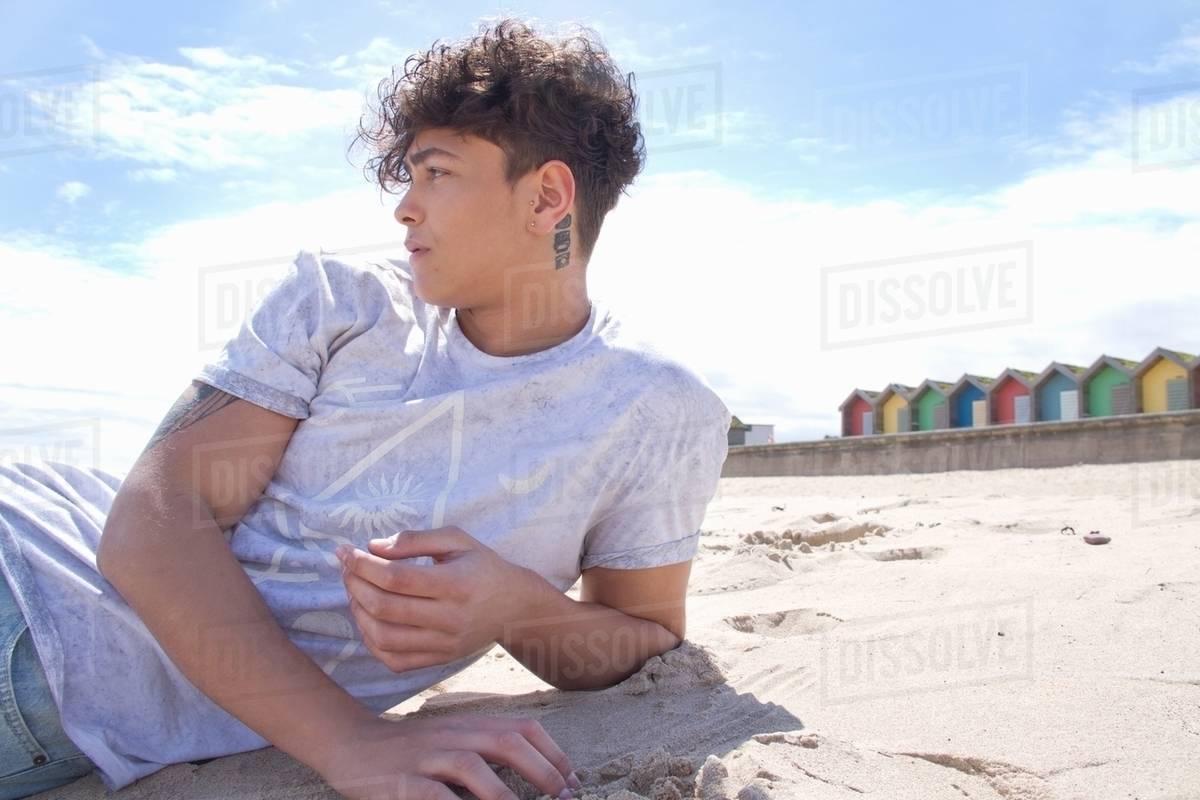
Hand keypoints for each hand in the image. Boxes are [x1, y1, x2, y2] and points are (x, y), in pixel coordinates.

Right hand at [318, 713, 581, 799]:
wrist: (351, 742)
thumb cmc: (411, 749)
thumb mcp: (453, 739)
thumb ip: (487, 749)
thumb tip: (538, 771)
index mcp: (470, 724)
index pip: (522, 727)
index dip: (554, 753)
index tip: (574, 781)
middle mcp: (453, 734)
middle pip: (505, 740)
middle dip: (540, 769)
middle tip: (562, 796)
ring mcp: (426, 756)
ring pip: (470, 765)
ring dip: (502, 793)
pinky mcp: (400, 781)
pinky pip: (431, 793)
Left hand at [336, 526, 534, 672]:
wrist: (516, 608)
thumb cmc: (483, 567)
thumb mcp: (458, 540)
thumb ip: (415, 540)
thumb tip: (373, 547)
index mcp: (455, 583)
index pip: (396, 578)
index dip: (363, 564)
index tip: (346, 551)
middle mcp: (449, 618)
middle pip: (384, 607)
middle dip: (354, 584)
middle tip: (347, 568)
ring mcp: (444, 644)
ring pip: (383, 637)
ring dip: (358, 612)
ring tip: (355, 591)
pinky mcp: (439, 660)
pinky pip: (393, 660)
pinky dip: (371, 641)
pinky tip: (369, 619)